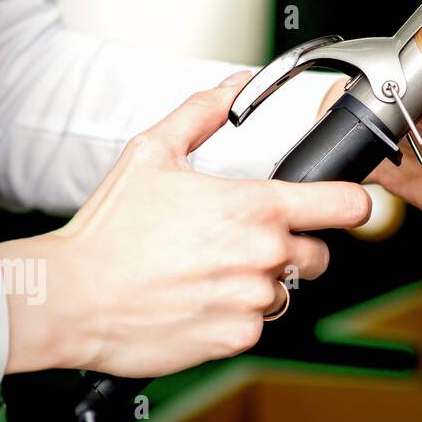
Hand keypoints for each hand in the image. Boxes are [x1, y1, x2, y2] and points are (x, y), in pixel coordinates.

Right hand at [0, 72, 371, 377]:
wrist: (70, 297)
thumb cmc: (110, 231)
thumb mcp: (153, 152)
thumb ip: (203, 113)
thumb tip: (235, 85)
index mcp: (256, 207)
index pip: (345, 205)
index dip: (351, 202)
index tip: (345, 205)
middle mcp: (264, 253)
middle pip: (319, 254)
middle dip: (293, 248)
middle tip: (246, 244)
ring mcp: (254, 298)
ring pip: (286, 291)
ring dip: (261, 284)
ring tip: (211, 272)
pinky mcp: (237, 336)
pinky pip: (257, 325)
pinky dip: (236, 316)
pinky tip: (200, 300)